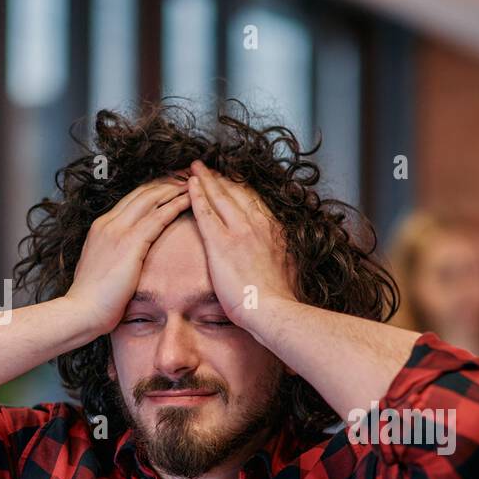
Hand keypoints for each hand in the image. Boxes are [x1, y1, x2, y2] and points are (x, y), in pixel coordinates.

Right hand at [65, 177, 191, 334]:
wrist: (81, 311)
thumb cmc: (93, 299)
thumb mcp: (102, 268)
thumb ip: (113, 256)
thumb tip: (124, 259)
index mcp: (101, 227)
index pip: (131, 200)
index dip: (152, 190)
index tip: (169, 184)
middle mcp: (108, 223)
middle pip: (142, 193)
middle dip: (166, 182)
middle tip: (185, 176)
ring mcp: (117, 231)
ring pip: (151, 199)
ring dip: (173, 189)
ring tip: (192, 184)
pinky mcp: (130, 243)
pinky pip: (157, 218)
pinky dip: (174, 206)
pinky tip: (189, 201)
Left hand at [185, 161, 296, 326]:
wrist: (273, 310)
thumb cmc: (282, 300)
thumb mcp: (290, 270)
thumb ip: (283, 257)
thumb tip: (282, 258)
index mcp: (274, 231)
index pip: (254, 201)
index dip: (240, 188)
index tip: (232, 181)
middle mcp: (258, 225)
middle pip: (236, 193)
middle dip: (221, 178)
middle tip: (209, 168)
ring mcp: (239, 232)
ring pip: (220, 196)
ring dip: (207, 179)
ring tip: (196, 168)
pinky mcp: (221, 243)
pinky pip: (205, 212)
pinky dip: (196, 195)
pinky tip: (188, 185)